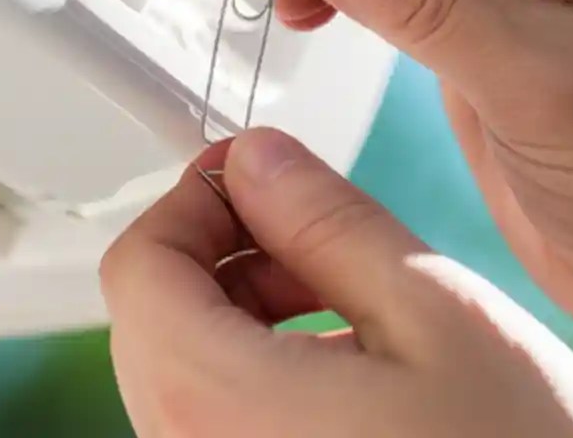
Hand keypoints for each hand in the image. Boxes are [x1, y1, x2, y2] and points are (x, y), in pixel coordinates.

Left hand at [100, 129, 572, 437]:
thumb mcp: (433, 313)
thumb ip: (327, 222)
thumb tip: (260, 160)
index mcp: (220, 403)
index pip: (138, 266)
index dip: (195, 197)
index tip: (252, 170)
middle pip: (153, 317)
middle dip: (225, 249)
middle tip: (310, 224)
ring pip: (185, 368)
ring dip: (247, 309)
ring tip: (346, 295)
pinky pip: (218, 421)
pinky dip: (260, 370)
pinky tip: (348, 362)